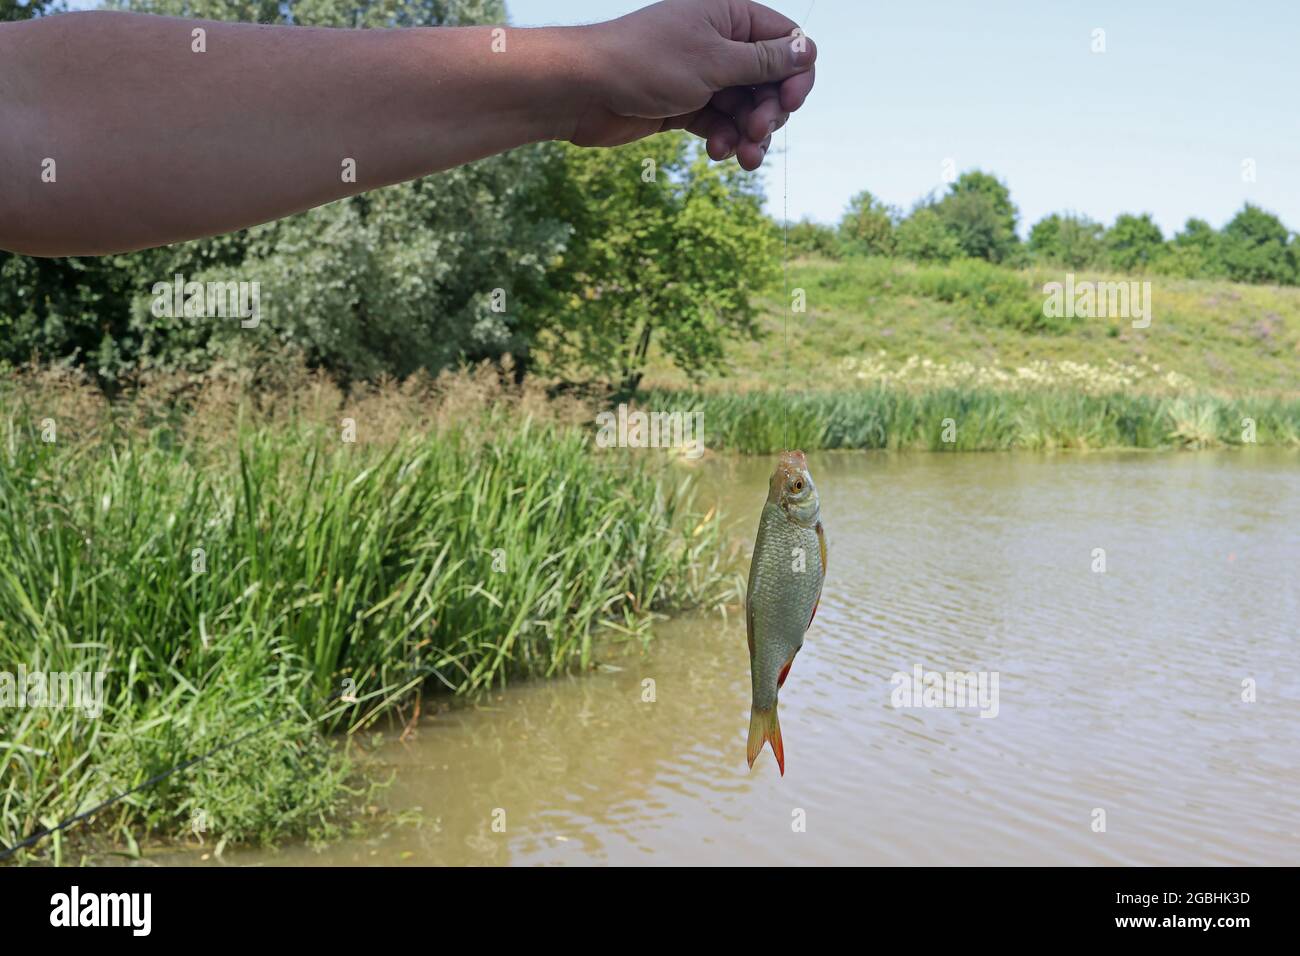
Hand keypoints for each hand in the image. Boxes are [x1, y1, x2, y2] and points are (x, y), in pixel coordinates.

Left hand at [570, 0, 816, 169]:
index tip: (789, 105)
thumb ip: (764, 61)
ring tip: (743, 158)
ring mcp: (703, 74)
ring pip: (746, 108)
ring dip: (749, 134)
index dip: (796, 75)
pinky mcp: (686, 104)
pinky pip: (721, 123)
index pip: (787, 42)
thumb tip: (808, 50)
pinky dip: (725, 139)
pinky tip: (718, 153)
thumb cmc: (645, 63)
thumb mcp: (714, 61)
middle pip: (770, 81)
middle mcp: (720, 41)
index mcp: (730, 15)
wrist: (584, 90)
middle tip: (756, 133)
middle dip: (769, 112)